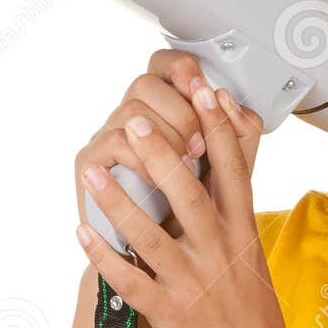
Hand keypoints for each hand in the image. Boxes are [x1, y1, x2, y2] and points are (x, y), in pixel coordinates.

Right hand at [73, 49, 261, 237]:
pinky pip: (111, 147)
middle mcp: (132, 117)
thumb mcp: (228, 174)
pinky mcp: (89, 165)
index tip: (201, 88)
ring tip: (186, 166)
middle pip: (146, 84)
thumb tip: (228, 100)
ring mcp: (108, 138)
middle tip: (199, 147)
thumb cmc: (194, 215)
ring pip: (131, 114)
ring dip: (165, 139)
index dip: (181, 68)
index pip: (165, 64)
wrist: (159, 263)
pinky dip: (140, 161)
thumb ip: (238, 136)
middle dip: (181, 113)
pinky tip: (155, 179)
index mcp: (164, 108)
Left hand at [74, 71, 286, 327]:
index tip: (206, 92)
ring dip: (118, 200)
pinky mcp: (169, 314)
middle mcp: (220, 255)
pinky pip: (130, 281)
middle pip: (190, 194)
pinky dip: (104, 256)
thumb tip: (220, 175)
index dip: (219, 129)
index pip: (233, 173)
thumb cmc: (252, 320)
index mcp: (243, 236)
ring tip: (93, 169)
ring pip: (151, 234)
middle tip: (135, 120)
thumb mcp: (252, 262)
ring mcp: (192, 285)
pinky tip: (81, 233)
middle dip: (161, 154)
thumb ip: (234, 219)